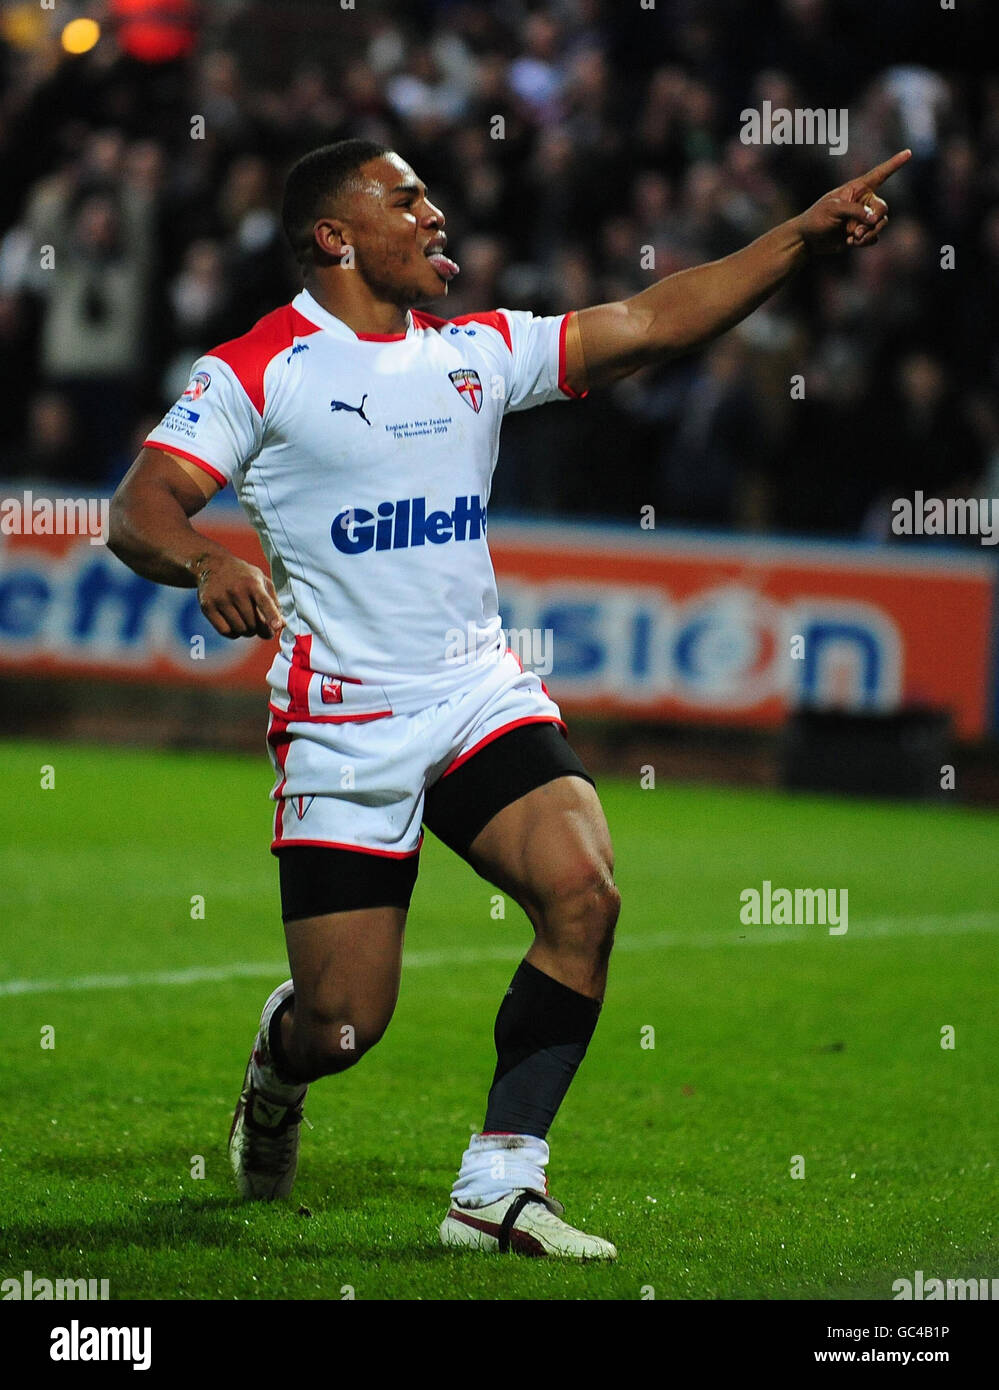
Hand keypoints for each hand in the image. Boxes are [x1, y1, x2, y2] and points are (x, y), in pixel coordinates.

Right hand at [191, 551, 284, 639]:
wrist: (212, 565)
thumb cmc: (243, 576)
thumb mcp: (262, 581)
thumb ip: (274, 602)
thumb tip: (282, 625)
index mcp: (253, 583)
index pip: (264, 602)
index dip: (272, 615)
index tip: (277, 626)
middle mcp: (236, 591)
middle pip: (253, 624)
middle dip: (260, 629)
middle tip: (260, 624)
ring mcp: (220, 599)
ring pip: (240, 630)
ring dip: (247, 632)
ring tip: (247, 622)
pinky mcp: (207, 607)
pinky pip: (225, 631)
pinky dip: (234, 633)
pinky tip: (235, 625)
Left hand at [793, 149, 911, 255]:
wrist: (808, 239)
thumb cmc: (817, 218)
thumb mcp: (834, 209)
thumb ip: (856, 211)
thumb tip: (874, 219)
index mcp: (858, 188)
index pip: (880, 174)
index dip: (894, 164)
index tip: (908, 153)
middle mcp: (864, 201)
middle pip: (882, 209)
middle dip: (872, 222)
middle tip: (857, 232)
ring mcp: (864, 218)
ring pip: (881, 224)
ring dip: (869, 234)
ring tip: (852, 239)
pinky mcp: (862, 233)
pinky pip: (875, 237)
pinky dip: (866, 242)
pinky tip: (851, 243)